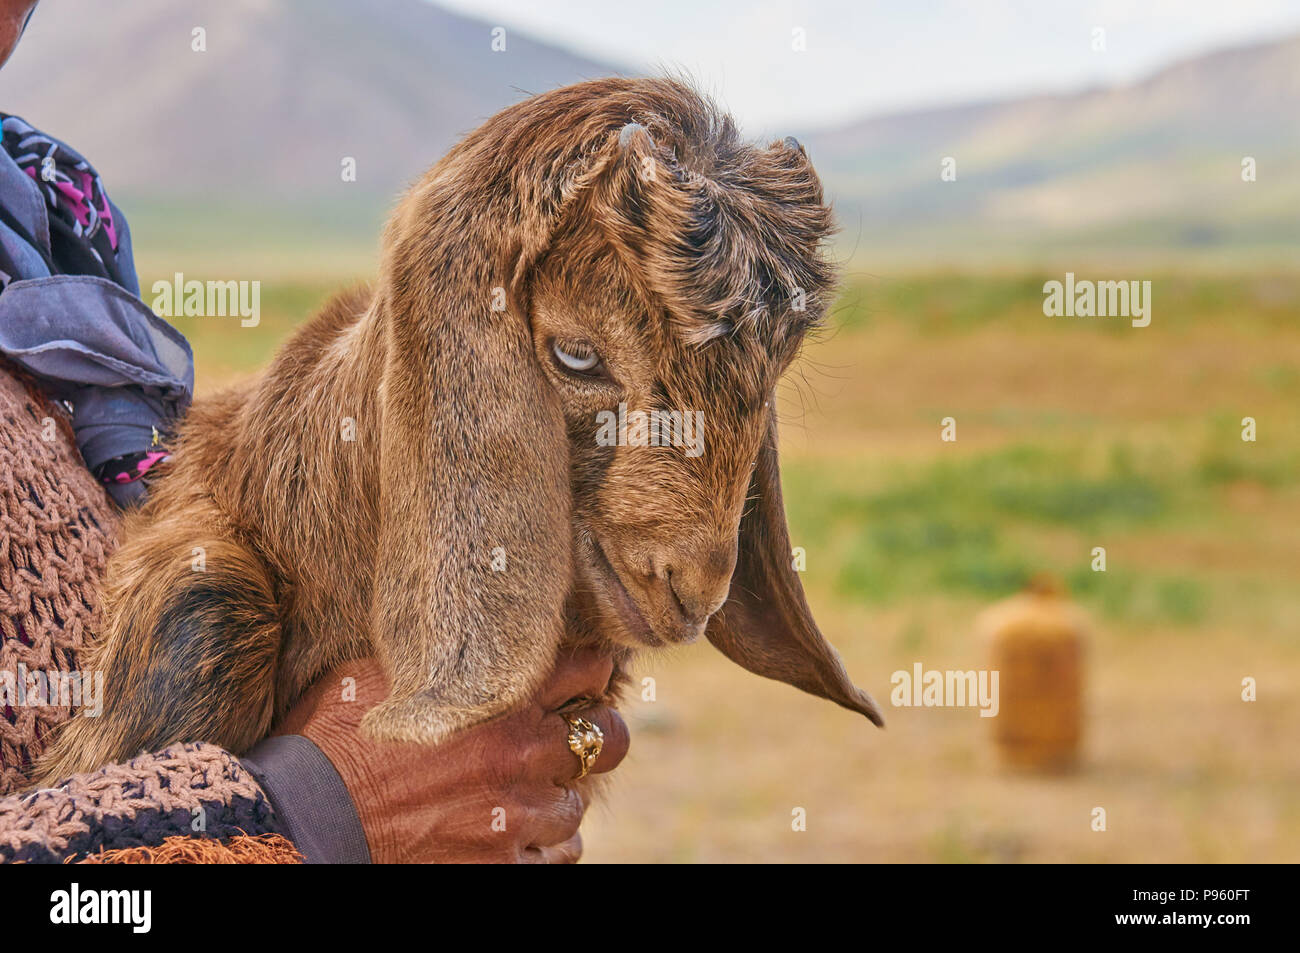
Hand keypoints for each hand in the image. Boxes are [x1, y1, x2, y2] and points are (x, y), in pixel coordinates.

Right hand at [274, 648, 628, 862]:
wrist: (301, 820)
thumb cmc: (328, 741)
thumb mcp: (381, 675)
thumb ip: (438, 660)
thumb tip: (455, 637)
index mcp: (499, 697)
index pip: (587, 669)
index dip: (590, 671)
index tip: (584, 676)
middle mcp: (520, 754)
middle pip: (605, 736)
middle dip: (594, 731)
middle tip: (574, 735)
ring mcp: (517, 815)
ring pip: (577, 801)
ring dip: (556, 795)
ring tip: (525, 794)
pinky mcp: (503, 865)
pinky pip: (561, 854)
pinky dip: (546, 845)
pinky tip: (517, 836)